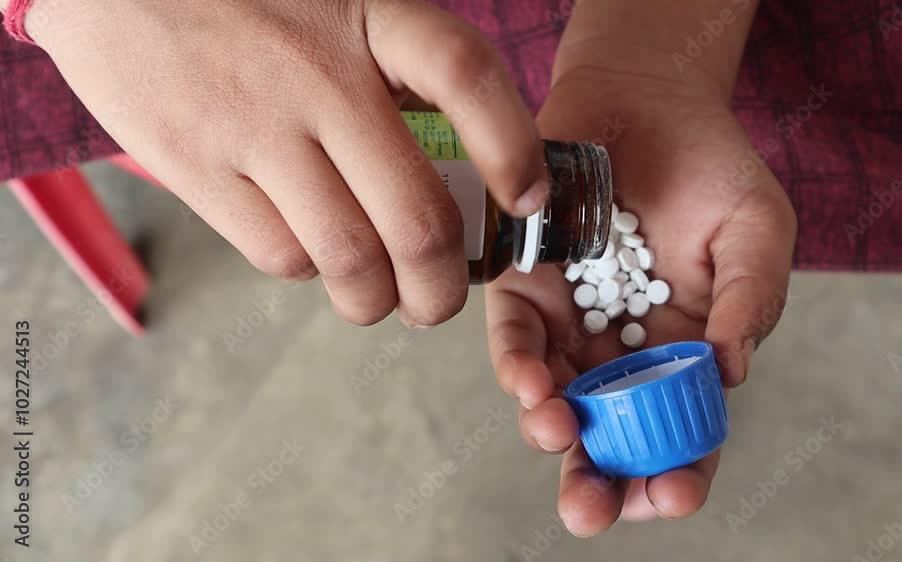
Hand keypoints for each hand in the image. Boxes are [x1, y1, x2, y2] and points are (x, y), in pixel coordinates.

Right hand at [28, 0, 547, 325]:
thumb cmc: (250, 0)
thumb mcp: (340, 3)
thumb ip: (397, 69)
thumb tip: (464, 171)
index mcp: (370, 13)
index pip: (464, 75)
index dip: (512, 148)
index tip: (528, 200)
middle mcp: (318, 72)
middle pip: (414, 215)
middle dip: (440, 287)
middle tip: (437, 302)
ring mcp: (254, 124)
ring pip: (347, 256)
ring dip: (374, 298)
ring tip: (377, 297)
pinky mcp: (195, 165)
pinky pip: (278, 254)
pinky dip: (308, 271)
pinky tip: (309, 250)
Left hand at [486, 66, 796, 534]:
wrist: (649, 100)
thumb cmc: (711, 171)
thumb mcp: (757, 231)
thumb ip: (749, 298)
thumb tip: (728, 373)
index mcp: (686, 356)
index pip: (682, 433)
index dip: (678, 472)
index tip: (673, 493)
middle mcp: (623, 354)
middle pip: (609, 436)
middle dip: (598, 481)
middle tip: (591, 508)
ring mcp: (572, 324)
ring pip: (555, 399)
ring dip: (552, 429)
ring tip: (558, 435)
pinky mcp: (526, 286)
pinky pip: (516, 337)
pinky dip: (519, 364)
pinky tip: (531, 384)